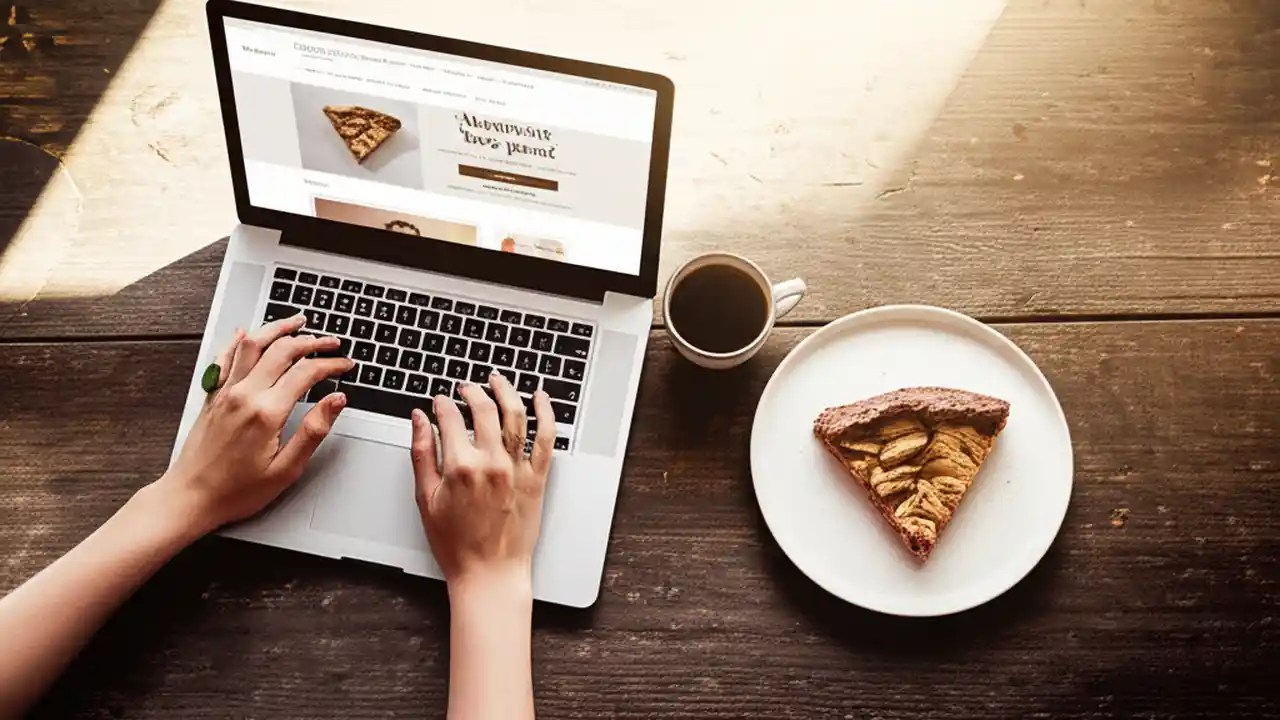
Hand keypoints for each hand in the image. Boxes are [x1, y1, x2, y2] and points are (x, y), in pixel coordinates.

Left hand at [160, 314, 353, 534]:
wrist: (189, 498)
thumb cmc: (235, 491)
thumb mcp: (286, 469)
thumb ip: (314, 430)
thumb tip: (336, 401)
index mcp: (266, 412)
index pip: (306, 373)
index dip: (331, 365)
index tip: (345, 365)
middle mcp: (244, 395)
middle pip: (282, 350)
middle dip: (312, 341)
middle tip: (331, 342)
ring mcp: (225, 392)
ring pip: (252, 344)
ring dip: (277, 328)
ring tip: (297, 322)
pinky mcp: (212, 396)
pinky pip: (225, 357)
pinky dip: (239, 341)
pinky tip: (246, 332)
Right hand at [410, 372, 555, 592]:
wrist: (489, 573)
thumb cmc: (456, 544)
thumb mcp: (426, 498)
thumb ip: (421, 454)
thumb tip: (418, 419)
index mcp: (460, 466)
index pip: (450, 418)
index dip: (442, 404)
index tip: (439, 400)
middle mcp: (491, 462)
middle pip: (484, 409)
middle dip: (472, 391)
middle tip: (466, 387)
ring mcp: (517, 468)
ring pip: (516, 415)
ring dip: (506, 391)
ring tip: (498, 380)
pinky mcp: (537, 478)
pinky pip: (546, 438)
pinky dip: (546, 413)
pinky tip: (541, 398)